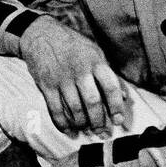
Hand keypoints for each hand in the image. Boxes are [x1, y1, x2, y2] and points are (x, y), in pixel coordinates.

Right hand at [20, 16, 125, 135]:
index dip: (116, 106)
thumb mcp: (95, 52)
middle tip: (101, 132)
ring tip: (86, 129)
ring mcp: (62, 79)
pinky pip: (55, 109)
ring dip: (81, 123)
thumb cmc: (73, 45)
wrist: (41, 34)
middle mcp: (80, 71)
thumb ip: (108, 74)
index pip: (110, 87)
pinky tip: (68, 130)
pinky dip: (62, 123)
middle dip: (98, 121)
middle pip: (92, 102)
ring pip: (74, 109)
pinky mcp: (46, 85)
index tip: (118, 120)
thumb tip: (124, 96)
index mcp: (95, 62)